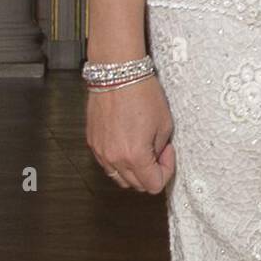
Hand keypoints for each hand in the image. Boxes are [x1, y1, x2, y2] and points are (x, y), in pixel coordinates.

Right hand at [86, 76, 175, 193]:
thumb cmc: (142, 93)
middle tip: (159, 151)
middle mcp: (114, 158)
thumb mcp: (164, 122)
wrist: (118, 75)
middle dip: (150, 172)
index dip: (166, 171)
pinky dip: (119, 159)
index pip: (153, 185)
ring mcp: (100, 152)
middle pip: (135, 185)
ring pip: (118, 177)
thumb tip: (157, 156)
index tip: (167, 153)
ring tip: (143, 146)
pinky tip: (128, 140)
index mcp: (135, 156)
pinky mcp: (92, 143)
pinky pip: (107, 163)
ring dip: (133, 169)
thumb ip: (160, 147)